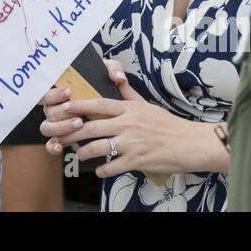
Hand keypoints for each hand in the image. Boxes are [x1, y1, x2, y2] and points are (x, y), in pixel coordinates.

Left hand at [40, 60, 208, 177]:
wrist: (191, 144)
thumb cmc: (169, 125)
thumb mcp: (148, 106)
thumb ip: (130, 96)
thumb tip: (118, 80)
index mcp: (130, 110)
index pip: (99, 104)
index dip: (79, 105)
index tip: (64, 107)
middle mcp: (128, 124)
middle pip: (92, 127)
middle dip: (71, 133)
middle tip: (59, 137)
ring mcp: (132, 143)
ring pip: (98, 148)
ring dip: (83, 153)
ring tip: (78, 155)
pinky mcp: (137, 161)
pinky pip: (113, 166)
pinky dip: (103, 170)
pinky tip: (99, 170)